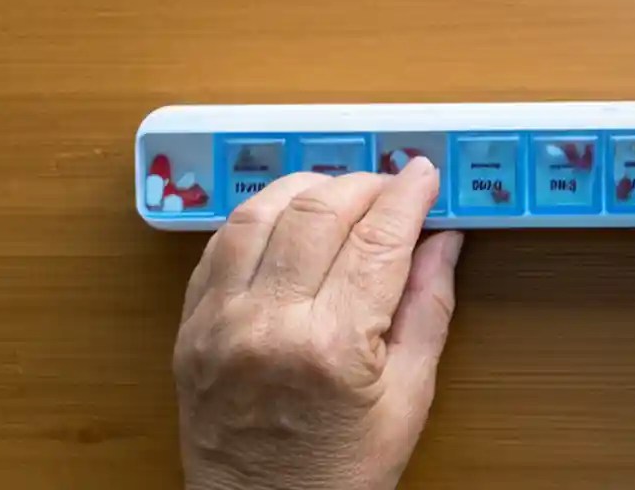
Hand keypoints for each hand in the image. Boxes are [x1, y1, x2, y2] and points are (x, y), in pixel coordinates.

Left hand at [173, 157, 462, 489]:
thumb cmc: (341, 474)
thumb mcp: (408, 400)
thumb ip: (428, 309)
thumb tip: (443, 240)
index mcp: (332, 346)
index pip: (378, 239)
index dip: (407, 196)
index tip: (425, 175)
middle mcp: (268, 323)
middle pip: (319, 210)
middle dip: (364, 185)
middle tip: (392, 187)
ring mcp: (219, 322)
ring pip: (260, 212)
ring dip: (307, 189)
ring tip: (342, 194)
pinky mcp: (191, 327)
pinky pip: (220, 245)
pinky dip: (259, 217)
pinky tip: (289, 219)